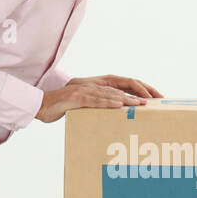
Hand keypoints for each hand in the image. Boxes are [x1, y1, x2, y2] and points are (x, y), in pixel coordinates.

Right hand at [35, 75, 162, 123]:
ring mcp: (84, 89)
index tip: (155, 96)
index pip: (123, 83)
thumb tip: (116, 114)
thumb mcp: (84, 106)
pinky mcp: (75, 97)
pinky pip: (94, 100)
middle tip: (156, 100)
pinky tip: (119, 106)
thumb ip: (98, 106)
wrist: (40, 105)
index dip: (140, 88)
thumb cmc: (63, 107)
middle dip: (139, 92)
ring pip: (110, 93)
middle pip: (121, 86)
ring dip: (127, 99)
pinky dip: (107, 103)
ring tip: (142, 104)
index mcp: (97, 85)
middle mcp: (92, 84)